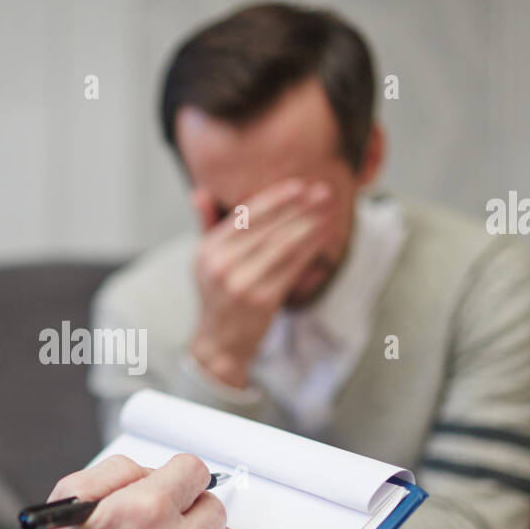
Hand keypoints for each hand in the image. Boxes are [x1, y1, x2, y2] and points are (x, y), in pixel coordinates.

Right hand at [189, 177, 333, 387]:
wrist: (221, 342)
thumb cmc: (218, 295)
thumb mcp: (205, 260)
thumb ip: (206, 225)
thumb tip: (200, 192)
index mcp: (208, 250)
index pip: (245, 216)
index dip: (274, 199)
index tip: (299, 187)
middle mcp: (222, 265)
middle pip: (268, 228)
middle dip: (299, 208)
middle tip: (324, 192)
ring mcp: (242, 283)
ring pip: (284, 245)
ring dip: (310, 225)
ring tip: (329, 210)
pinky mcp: (262, 300)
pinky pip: (292, 267)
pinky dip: (311, 249)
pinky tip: (324, 236)